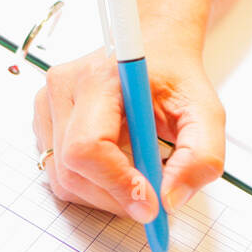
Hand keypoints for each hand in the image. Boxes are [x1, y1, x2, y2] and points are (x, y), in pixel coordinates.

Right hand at [32, 47, 226, 222]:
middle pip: (72, 170)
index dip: (116, 184)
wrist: (155, 47)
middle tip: (152, 203)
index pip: (88, 146)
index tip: (149, 203)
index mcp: (100, 78)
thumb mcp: (206, 112)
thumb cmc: (175, 77)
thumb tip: (170, 201)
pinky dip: (91, 183)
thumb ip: (201, 156)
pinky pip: (57, 171)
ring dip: (103, 194)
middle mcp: (64, 88)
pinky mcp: (45, 120)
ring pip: (62, 178)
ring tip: (139, 178)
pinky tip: (118, 166)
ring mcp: (47, 104)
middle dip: (115, 197)